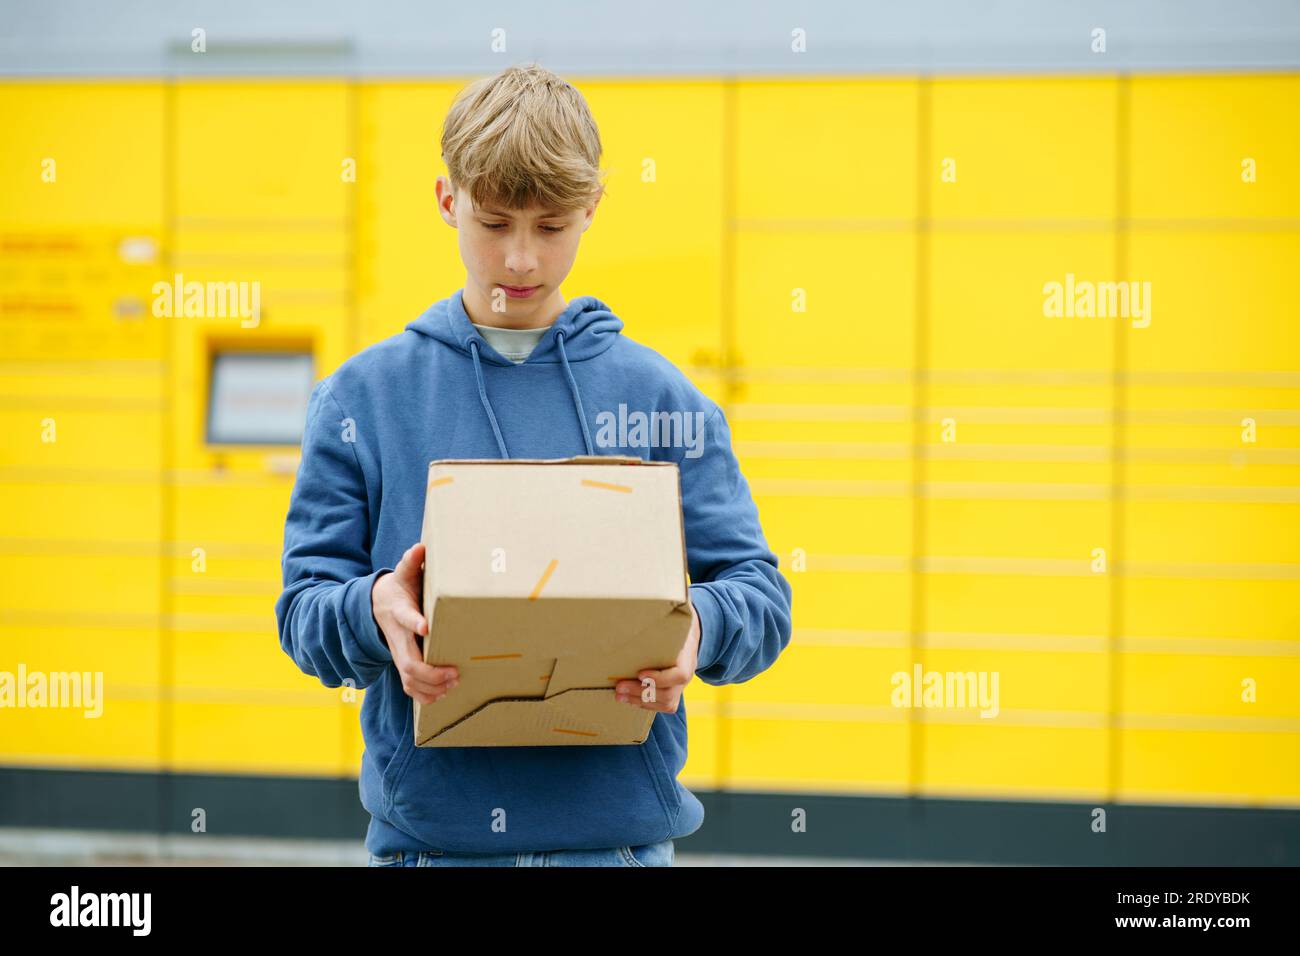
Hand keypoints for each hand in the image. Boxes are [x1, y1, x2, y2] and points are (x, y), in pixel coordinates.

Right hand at [372, 542, 457, 704]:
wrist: (378, 605)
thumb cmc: (400, 587)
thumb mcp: (403, 572)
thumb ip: (411, 562)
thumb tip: (420, 548)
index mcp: (399, 611)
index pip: (405, 618)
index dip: (415, 623)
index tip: (427, 627)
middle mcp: (398, 637)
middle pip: (408, 663)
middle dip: (431, 672)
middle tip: (454, 672)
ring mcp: (399, 653)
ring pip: (409, 680)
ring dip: (431, 687)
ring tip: (453, 683)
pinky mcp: (402, 664)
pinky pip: (409, 687)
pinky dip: (425, 695)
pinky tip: (442, 693)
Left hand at [614, 599, 699, 713]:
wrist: (693, 633)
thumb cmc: (680, 620)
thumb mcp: (681, 610)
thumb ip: (672, 601)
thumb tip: (661, 582)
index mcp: (688, 654)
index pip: (679, 674)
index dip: (660, 678)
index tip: (640, 673)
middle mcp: (687, 672)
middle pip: (669, 692)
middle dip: (642, 692)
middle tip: (619, 686)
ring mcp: (681, 684)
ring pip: (666, 702)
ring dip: (641, 701)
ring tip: (619, 694)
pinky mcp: (674, 690)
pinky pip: (664, 706)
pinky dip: (645, 705)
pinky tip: (628, 698)